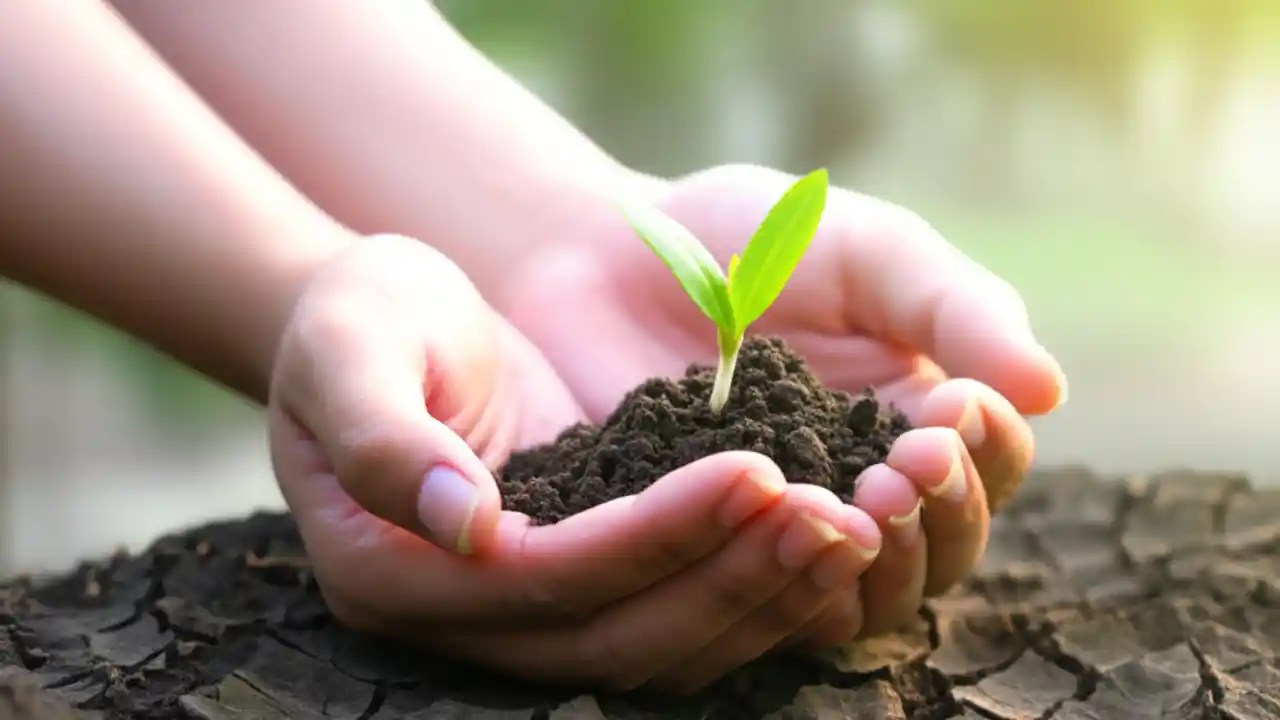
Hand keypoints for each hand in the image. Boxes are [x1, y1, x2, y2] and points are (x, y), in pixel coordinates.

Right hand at [267, 233, 885, 690]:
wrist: (382, 323)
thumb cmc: (357, 318)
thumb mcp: (349, 346)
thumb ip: (384, 435)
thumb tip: (465, 524)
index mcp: (392, 570)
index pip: (549, 576)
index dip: (657, 535)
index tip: (755, 469)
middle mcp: (463, 617)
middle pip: (618, 636)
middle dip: (732, 578)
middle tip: (836, 515)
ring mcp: (525, 612)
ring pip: (660, 647)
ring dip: (758, 596)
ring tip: (851, 528)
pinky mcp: (581, 583)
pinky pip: (674, 615)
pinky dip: (749, 587)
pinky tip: (820, 532)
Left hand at [502, 165, 1067, 635]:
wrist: (610, 250)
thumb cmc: (747, 238)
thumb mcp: (868, 252)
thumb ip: (956, 308)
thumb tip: (1052, 391)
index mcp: (916, 417)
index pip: (989, 469)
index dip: (989, 455)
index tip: (958, 409)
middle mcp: (861, 488)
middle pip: (941, 552)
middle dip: (942, 515)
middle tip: (910, 464)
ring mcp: (784, 528)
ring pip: (865, 595)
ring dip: (883, 561)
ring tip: (862, 503)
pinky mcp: (707, 551)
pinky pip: (763, 596)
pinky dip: (789, 577)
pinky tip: (781, 528)